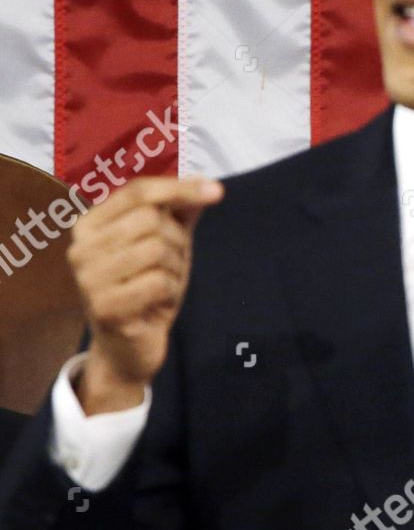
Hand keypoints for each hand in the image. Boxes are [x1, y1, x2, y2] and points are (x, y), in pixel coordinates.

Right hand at [66, 178, 223, 414]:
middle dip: (177, 242)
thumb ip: (181, 212)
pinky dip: (171, 292)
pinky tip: (158, 304)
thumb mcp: (167, 243)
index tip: (217, 192)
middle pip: (152, 220)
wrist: (128, 345)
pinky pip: (159, 282)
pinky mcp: (104, 306)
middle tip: (169, 267)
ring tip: (161, 286)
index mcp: (90, 224)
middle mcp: (81, 247)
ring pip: (157, 249)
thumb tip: (205, 183)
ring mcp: (88, 278)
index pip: (138, 192)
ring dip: (175, 269)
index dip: (179, 188)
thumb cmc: (147, 287)